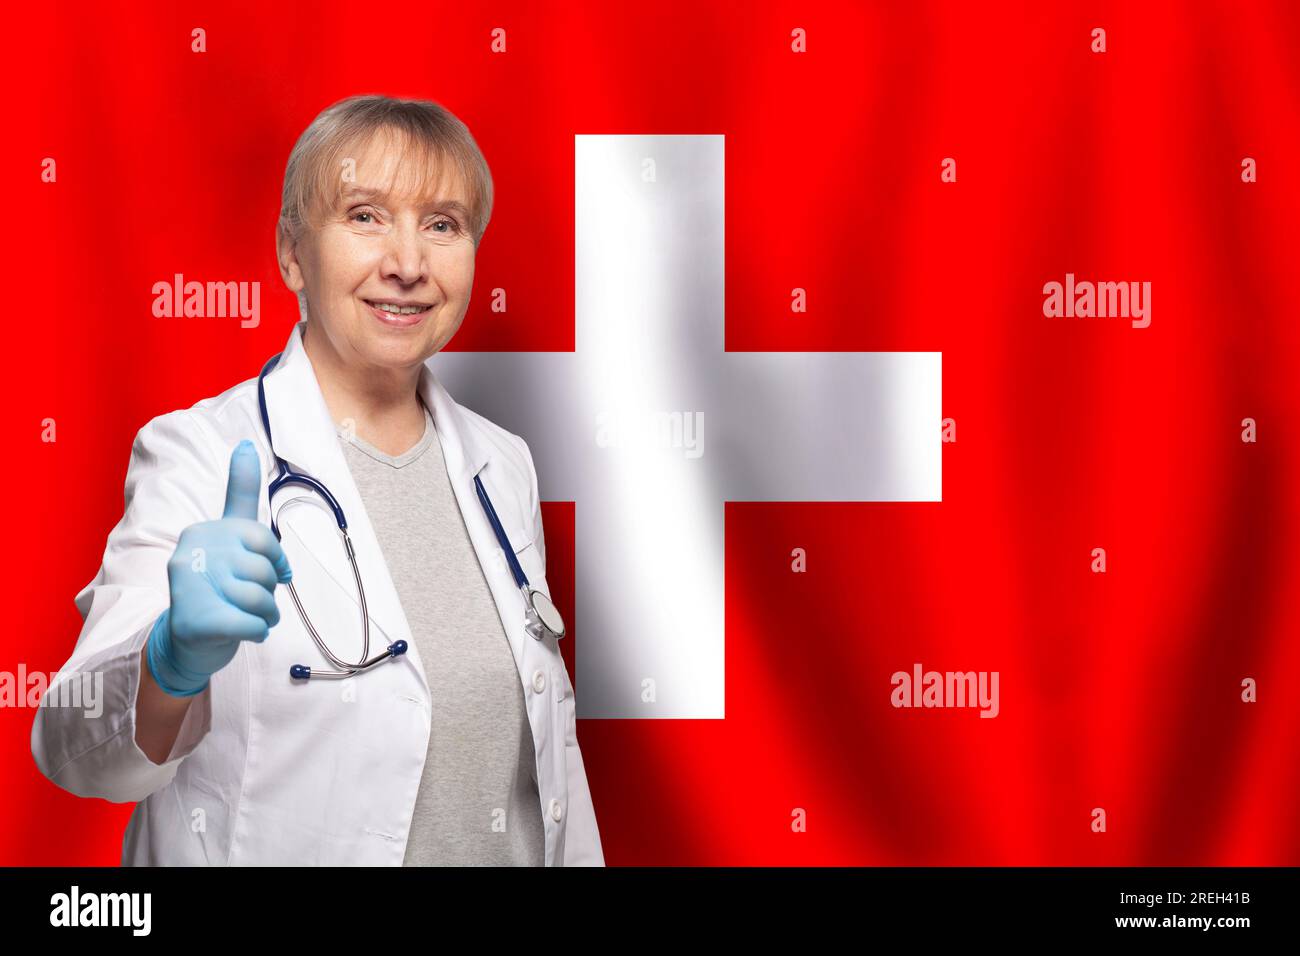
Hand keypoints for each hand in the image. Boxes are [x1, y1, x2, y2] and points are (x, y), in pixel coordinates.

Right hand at [146, 440, 292, 696]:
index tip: (271, 571)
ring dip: (265, 615)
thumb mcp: (229, 538)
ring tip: (244, 616)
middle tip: (250, 600)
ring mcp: (189, 588)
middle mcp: (191, 554)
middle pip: (264, 570)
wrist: (187, 642)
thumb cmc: (218, 587)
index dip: (275, 560)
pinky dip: (258, 632)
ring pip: (261, 599)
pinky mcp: (196, 620)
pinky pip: (254, 625)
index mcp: (201, 531)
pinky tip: (243, 632)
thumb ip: (239, 494)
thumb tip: (247, 444)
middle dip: (268, 591)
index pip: (261, 538)